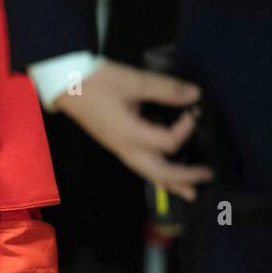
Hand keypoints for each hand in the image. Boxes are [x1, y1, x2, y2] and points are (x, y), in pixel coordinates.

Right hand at [53, 59, 214, 201]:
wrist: (64, 84)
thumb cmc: (95, 81)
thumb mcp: (131, 80)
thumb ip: (165, 89)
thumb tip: (195, 94)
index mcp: (129, 133)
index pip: (168, 142)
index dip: (186, 129)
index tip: (193, 111)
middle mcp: (125, 147)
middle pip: (158, 172)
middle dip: (184, 177)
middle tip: (207, 175)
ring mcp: (118, 148)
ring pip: (148, 173)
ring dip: (171, 183)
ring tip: (189, 192)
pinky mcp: (116, 143)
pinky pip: (140, 165)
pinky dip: (156, 174)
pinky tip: (163, 173)